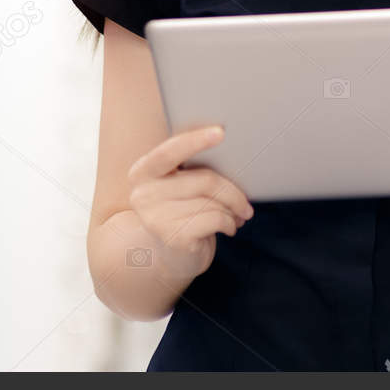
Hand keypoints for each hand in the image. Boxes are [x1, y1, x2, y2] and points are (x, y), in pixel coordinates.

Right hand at [127, 125, 254, 279]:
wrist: (170, 257)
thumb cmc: (182, 211)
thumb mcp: (179, 186)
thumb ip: (190, 167)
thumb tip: (229, 148)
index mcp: (143, 171)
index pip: (170, 151)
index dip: (196, 140)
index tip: (221, 132)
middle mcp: (143, 193)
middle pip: (204, 180)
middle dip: (233, 191)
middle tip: (247, 204)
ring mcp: (155, 217)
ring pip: (212, 202)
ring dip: (232, 210)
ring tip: (238, 216)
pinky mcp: (172, 237)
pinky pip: (214, 220)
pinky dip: (229, 224)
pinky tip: (229, 228)